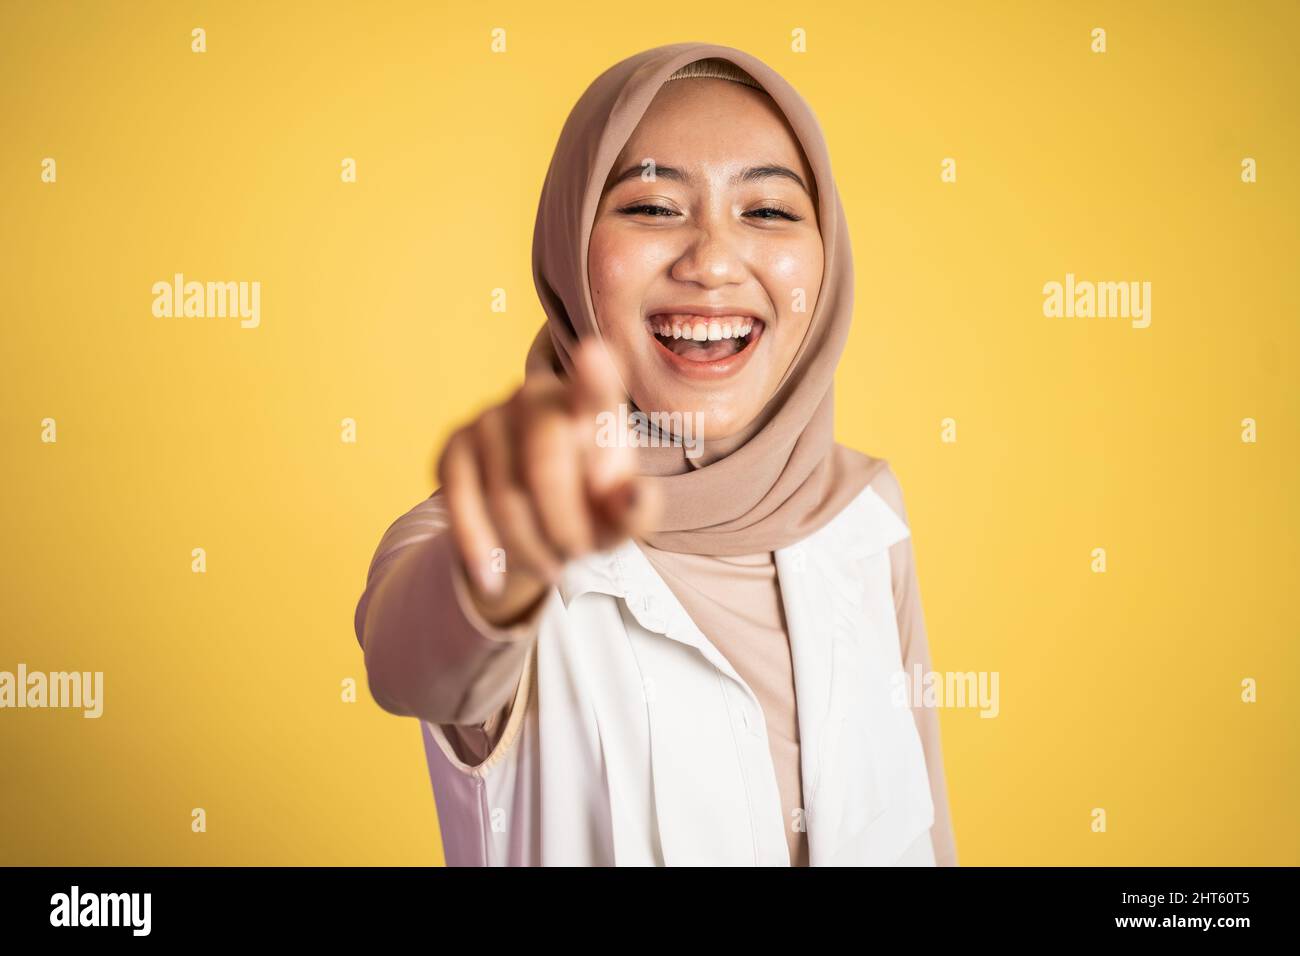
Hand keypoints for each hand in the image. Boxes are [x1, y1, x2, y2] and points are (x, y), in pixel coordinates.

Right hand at [435, 339, 660, 626]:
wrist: (534, 524)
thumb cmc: (592, 509)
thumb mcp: (621, 518)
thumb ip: (637, 510)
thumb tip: (634, 498)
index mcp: (591, 405)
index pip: (594, 390)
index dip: (594, 376)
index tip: (594, 354)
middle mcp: (536, 397)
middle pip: (544, 466)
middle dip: (564, 526)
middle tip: (580, 554)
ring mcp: (489, 418)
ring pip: (504, 496)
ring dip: (530, 547)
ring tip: (552, 565)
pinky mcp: (453, 447)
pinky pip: (459, 502)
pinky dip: (479, 547)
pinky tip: (495, 576)